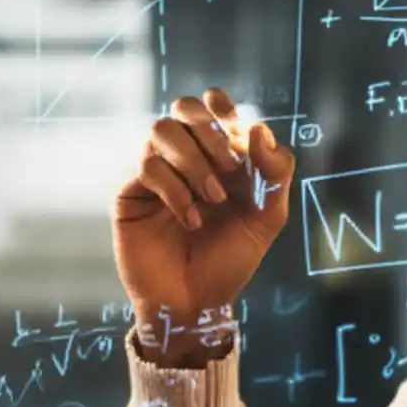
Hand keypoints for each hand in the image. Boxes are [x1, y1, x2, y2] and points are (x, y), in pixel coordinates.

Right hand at [112, 87, 294, 362]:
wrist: (197, 302)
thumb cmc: (232, 259)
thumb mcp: (268, 218)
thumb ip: (274, 174)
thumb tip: (261, 130)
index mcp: (220, 156)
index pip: (213, 108)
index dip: (221, 104)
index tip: (234, 121)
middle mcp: (186, 158)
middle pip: (183, 108)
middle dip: (210, 131)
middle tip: (232, 166)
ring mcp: (156, 174)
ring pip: (160, 131)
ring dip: (194, 160)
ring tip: (213, 197)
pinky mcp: (131, 194)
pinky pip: (146, 168)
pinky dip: (176, 190)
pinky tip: (191, 219)